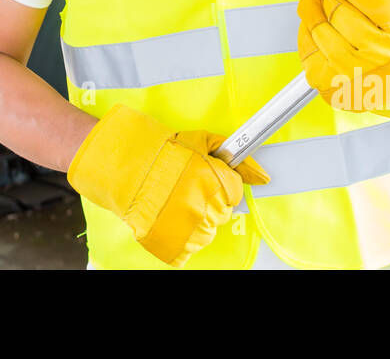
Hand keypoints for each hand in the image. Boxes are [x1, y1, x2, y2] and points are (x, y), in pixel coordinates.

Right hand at [67, 103, 269, 266]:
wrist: (126, 171)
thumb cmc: (162, 154)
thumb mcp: (201, 142)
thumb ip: (237, 158)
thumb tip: (263, 176)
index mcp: (214, 181)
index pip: (234, 190)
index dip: (220, 182)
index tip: (205, 178)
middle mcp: (206, 206)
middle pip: (223, 211)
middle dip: (209, 199)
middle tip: (188, 188)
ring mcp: (191, 229)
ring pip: (209, 230)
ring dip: (198, 218)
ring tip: (178, 202)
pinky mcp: (177, 246)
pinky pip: (192, 247)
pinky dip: (184, 236)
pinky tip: (172, 219)